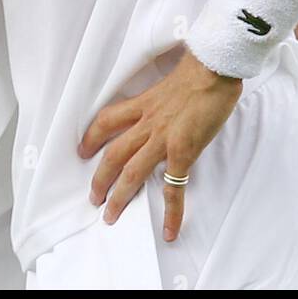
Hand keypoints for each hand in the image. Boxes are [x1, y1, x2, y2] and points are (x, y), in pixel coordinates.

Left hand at [78, 49, 241, 241]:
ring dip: (119, 197)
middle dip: (100, 178)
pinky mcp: (183, 152)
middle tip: (93, 198)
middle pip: (114, 153)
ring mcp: (163, 139)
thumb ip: (163, 97)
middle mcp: (148, 122)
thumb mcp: (171, 81)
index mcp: (144, 104)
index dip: (91, 136)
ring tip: (111, 216)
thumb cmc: (200, 69)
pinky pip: (174, 188)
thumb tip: (169, 104)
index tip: (82, 150)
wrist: (214, 67)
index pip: (108, 120)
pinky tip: (170, 231)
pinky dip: (172, 212)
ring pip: (132, 173)